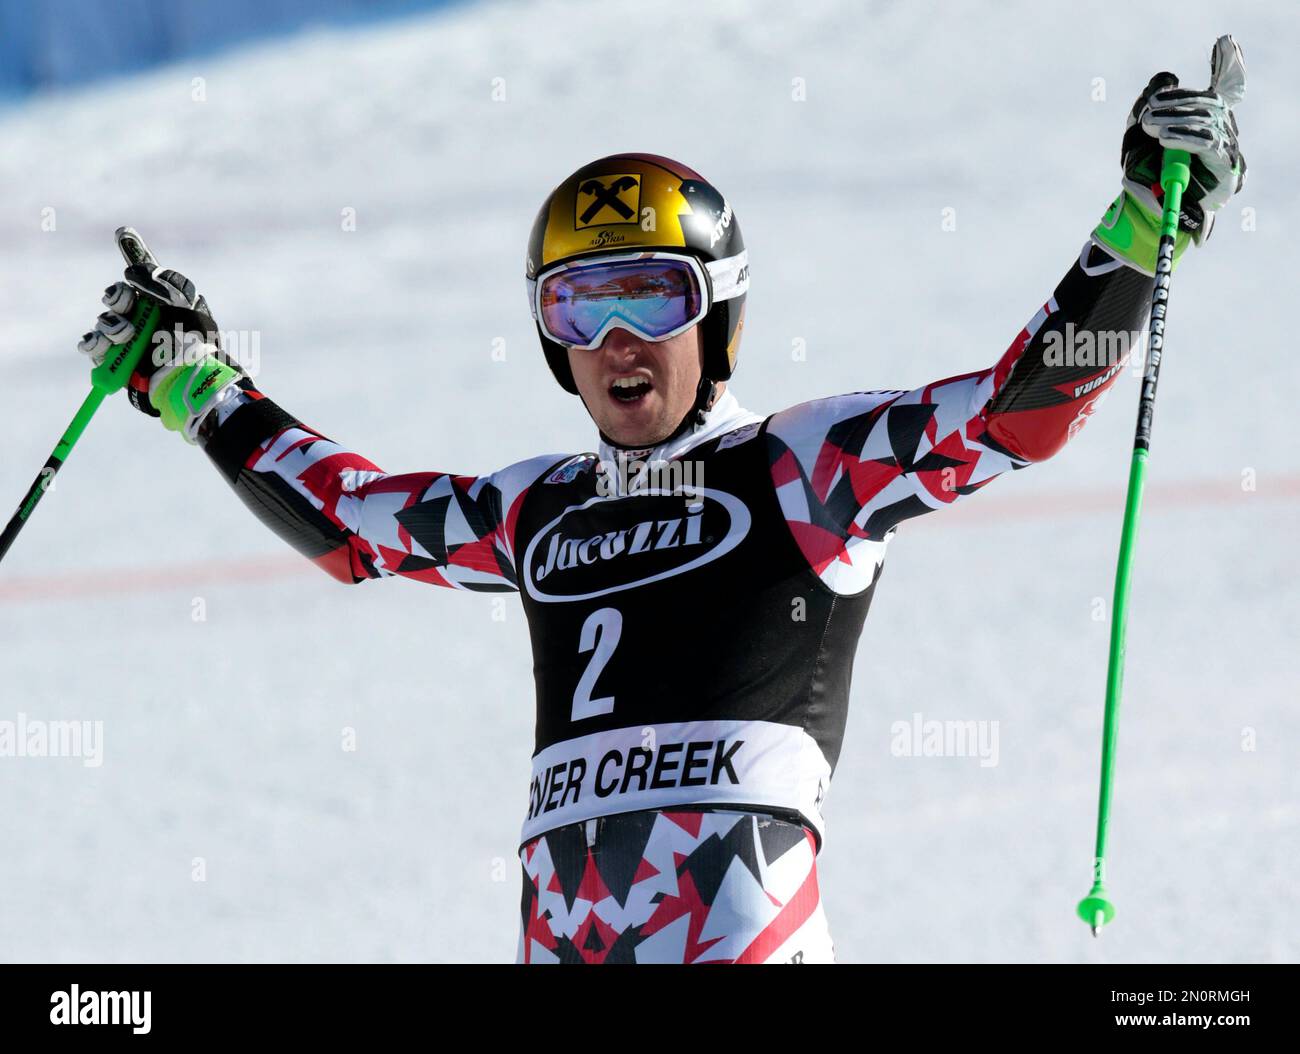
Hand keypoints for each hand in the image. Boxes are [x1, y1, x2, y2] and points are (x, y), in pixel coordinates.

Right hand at [77, 241, 243, 441]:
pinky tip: (102, 345)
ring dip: (110, 324)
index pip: (143, 275)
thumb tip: (132, 273)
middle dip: (117, 297)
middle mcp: (142, 319)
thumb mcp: (191, 310)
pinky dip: (93, 342)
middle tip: (125, 304)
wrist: (189, 380)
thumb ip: (169, 284)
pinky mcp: (113, 361)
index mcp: (162, 304)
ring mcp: (126, 340)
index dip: (132, 252)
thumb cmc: (196, 346)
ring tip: (126, 335)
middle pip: (117, 296)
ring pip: (103, 320)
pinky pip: (91, 346)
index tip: (123, 233)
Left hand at [1121, 34, 1246, 243]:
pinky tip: (1164, 136)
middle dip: (1177, 102)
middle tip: (1146, 111)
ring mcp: (1226, 149)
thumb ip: (1147, 104)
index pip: (1225, 86)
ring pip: (1208, 121)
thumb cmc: (1145, 173)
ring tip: (1149, 125)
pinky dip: (1184, 137)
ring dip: (1176, 119)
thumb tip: (1165, 79)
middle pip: (1209, 102)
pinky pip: (1208, 145)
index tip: (1223, 43)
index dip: (1228, 64)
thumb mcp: (1138, 133)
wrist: (1146, 213)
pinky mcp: (1225, 169)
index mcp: (1205, 118)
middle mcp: (1222, 130)